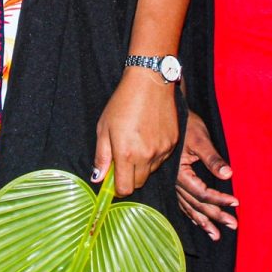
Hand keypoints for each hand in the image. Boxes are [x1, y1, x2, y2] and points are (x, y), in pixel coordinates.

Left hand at [94, 68, 178, 196]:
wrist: (149, 82)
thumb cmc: (123, 102)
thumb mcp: (104, 128)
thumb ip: (101, 157)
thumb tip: (98, 178)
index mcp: (127, 154)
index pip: (125, 189)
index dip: (118, 188)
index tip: (114, 180)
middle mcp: (146, 156)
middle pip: (138, 183)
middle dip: (129, 176)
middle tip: (123, 157)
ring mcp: (162, 150)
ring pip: (151, 171)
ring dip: (142, 165)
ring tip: (136, 142)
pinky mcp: (173, 143)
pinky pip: (162, 159)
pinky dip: (154, 154)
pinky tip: (149, 136)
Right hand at [175, 112, 236, 239]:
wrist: (169, 115)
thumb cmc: (185, 124)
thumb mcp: (200, 139)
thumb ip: (212, 159)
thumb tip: (229, 174)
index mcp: (180, 172)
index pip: (202, 192)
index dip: (219, 199)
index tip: (236, 202)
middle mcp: (174, 181)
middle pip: (196, 204)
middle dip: (215, 216)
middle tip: (233, 225)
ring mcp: (173, 182)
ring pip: (188, 207)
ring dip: (203, 221)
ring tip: (216, 235)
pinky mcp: (174, 180)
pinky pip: (182, 202)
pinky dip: (191, 214)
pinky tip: (198, 222)